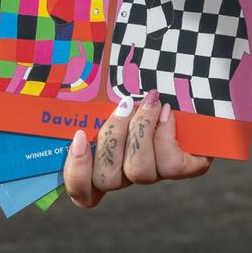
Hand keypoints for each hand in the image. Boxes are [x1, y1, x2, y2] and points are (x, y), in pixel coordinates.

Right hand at [63, 92, 210, 208]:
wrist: (195, 81)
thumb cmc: (144, 81)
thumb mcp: (110, 83)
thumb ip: (86, 88)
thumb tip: (57, 60)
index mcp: (107, 159)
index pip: (84, 192)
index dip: (76, 174)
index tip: (78, 137)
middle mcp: (130, 172)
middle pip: (107, 180)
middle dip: (112, 138)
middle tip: (122, 105)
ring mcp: (157, 171)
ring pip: (139, 173)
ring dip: (140, 131)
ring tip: (149, 101)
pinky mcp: (185, 166)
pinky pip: (170, 166)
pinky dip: (165, 135)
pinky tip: (167, 112)